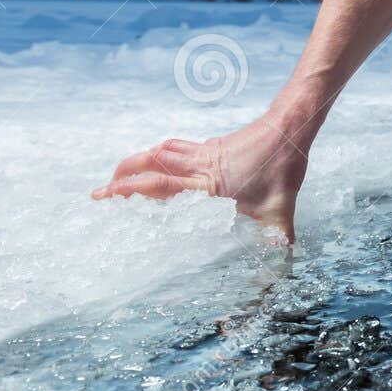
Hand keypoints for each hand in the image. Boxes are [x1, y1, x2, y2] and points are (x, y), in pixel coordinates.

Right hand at [92, 113, 308, 240]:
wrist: (288, 129)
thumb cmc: (283, 168)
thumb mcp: (281, 211)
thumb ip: (278, 238)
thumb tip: (283, 260)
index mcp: (208, 184)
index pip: (159, 185)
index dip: (128, 189)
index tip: (103, 195)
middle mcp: (200, 166)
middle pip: (149, 163)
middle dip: (122, 175)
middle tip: (103, 190)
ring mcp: (204, 153)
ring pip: (161, 151)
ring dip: (138, 161)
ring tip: (123, 176)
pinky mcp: (213, 146)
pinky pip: (178, 148)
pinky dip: (162, 154)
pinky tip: (164, 165)